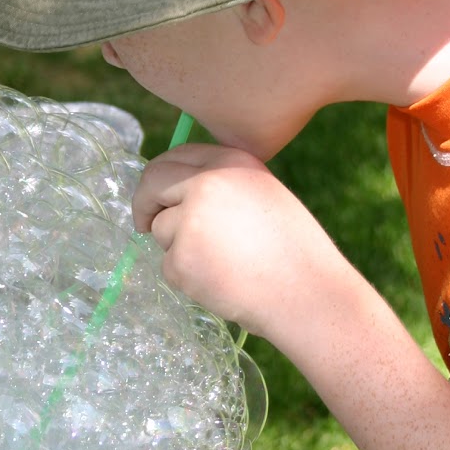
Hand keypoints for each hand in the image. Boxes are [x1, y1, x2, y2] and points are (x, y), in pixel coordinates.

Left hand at [132, 143, 342, 343]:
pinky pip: (169, 266)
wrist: (307, 293)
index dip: (160, 176)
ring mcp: (190, 221)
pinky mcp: (181, 259)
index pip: (177, 155)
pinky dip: (187, 278)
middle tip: (144, 223)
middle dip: (143, 203)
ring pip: (161, 230)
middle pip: (153, 182)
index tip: (155, 192)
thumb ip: (221, 186)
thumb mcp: (262, 194)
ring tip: (223, 263)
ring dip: (179, 248)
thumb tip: (171, 191)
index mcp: (231, 161)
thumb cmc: (292, 249)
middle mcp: (206, 183)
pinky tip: (222, 282)